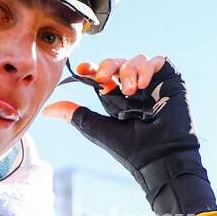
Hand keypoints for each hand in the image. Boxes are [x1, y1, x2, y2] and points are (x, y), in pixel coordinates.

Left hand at [43, 56, 216, 215]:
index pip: (103, 74)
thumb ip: (74, 114)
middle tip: (104, 79)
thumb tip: (46, 110)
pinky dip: (148, 68)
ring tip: (130, 90)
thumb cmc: (129, 149)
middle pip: (117, 63)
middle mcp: (134, 89)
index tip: (83, 69)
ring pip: (136, 59)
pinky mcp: (170, 81)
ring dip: (129, 70)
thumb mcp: (95, 128)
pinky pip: (157, 61)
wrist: (159, 156)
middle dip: (108, 66)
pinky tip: (142, 84)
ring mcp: (152, 84)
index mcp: (116, 98)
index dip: (93, 68)